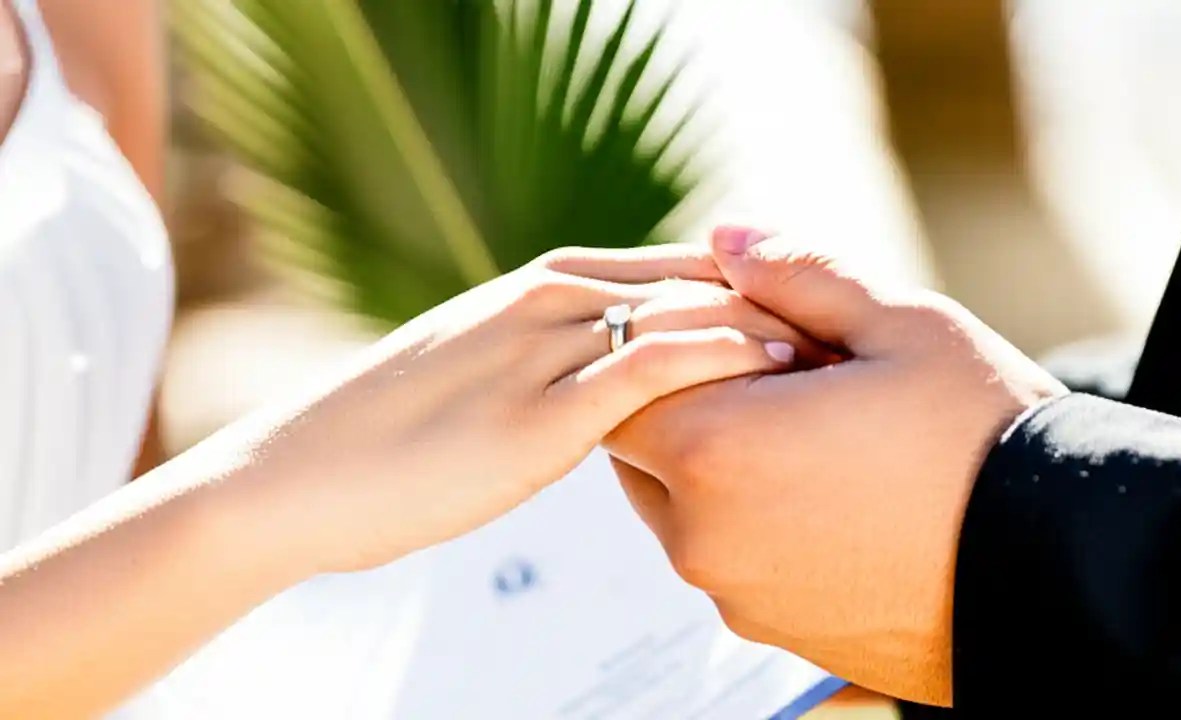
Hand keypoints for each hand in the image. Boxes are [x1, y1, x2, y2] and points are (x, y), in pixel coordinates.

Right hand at [220, 245, 820, 575]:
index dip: (756, 285)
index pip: (680, 264)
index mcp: (545, 283)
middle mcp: (550, 296)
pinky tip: (770, 370)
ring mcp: (545, 347)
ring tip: (838, 353)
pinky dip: (721, 360)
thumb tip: (624, 382)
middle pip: (699, 276)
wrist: (304, 476)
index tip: (815, 317)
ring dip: (769, 322)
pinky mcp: (539, 412)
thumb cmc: (396, 437)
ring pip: (686, 310)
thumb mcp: (492, 376)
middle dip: (779, 298)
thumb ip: (561, 363)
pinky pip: (651, 368)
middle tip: (850, 331)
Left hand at [605, 228, 1066, 705]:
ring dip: (718, 465)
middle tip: (776, 377)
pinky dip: (752, 522)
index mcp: (715, 449)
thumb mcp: (901, 325)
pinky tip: (832, 497)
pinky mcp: (773, 635)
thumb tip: (725, 237)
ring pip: (680, 508)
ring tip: (812, 436)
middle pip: (642, 446)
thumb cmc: (986, 435)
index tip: (742, 331)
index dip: (673, 342)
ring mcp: (735, 595)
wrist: (1066, 571)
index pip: (625, 380)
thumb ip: (797, 273)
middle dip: (688, 401)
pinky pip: (727, 562)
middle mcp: (703, 537)